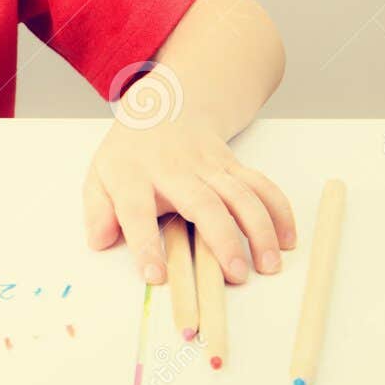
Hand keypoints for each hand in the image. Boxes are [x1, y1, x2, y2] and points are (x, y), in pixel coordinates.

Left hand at [82, 113, 295, 283]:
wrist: (163, 107)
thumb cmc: (130, 154)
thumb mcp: (99, 176)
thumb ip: (97, 211)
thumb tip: (98, 241)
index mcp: (133, 174)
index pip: (135, 211)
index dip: (145, 245)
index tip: (156, 276)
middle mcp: (173, 168)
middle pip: (202, 202)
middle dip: (222, 240)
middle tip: (236, 276)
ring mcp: (207, 164)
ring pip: (240, 194)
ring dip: (260, 229)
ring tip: (269, 265)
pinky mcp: (232, 163)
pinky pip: (261, 185)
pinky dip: (279, 210)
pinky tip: (287, 239)